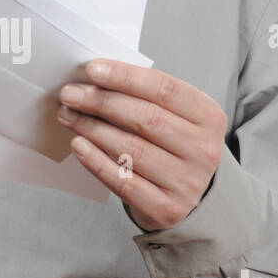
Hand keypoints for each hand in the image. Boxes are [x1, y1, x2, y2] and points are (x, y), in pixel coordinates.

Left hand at [56, 59, 227, 230]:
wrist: (189, 198)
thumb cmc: (173, 147)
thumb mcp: (174, 116)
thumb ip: (145, 97)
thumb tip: (96, 80)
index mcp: (208, 117)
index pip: (165, 89)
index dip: (126, 77)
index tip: (92, 70)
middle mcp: (203, 149)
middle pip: (146, 118)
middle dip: (102, 102)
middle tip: (71, 94)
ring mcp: (187, 181)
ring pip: (132, 149)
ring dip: (93, 129)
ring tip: (68, 115)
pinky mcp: (167, 208)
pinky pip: (124, 181)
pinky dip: (96, 162)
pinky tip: (79, 145)